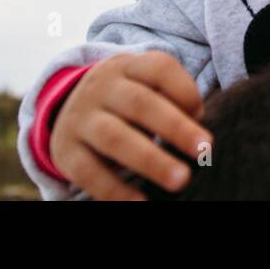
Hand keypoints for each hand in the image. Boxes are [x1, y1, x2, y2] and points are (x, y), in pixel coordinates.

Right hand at [48, 50, 213, 200]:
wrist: (68, 108)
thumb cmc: (127, 101)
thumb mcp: (146, 86)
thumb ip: (174, 98)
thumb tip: (197, 123)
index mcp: (127, 66)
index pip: (159, 68)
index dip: (185, 90)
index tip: (202, 114)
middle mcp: (101, 87)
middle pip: (140, 103)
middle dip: (175, 127)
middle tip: (204, 151)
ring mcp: (80, 118)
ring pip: (114, 138)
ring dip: (151, 160)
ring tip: (181, 180)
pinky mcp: (65, 151)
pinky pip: (89, 172)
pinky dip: (115, 190)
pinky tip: (141, 202)